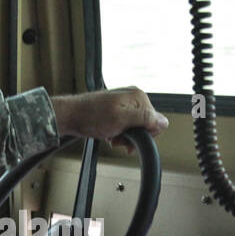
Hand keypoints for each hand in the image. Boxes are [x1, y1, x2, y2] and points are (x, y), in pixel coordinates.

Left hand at [49, 86, 168, 154]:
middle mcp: (134, 97)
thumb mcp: (121, 120)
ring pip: (136, 127)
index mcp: (138, 96)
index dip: (145, 134)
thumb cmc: (90, 116)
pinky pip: (126, 125)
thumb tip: (163, 122)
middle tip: (119, 139)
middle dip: (134, 136)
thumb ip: (144, 119)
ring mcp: (125, 103)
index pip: (157, 121)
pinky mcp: (117, 109)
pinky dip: (119, 133)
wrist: (71, 116)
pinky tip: (109, 134)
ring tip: (112, 136)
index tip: (131, 138)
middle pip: (146, 124)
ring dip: (125, 136)